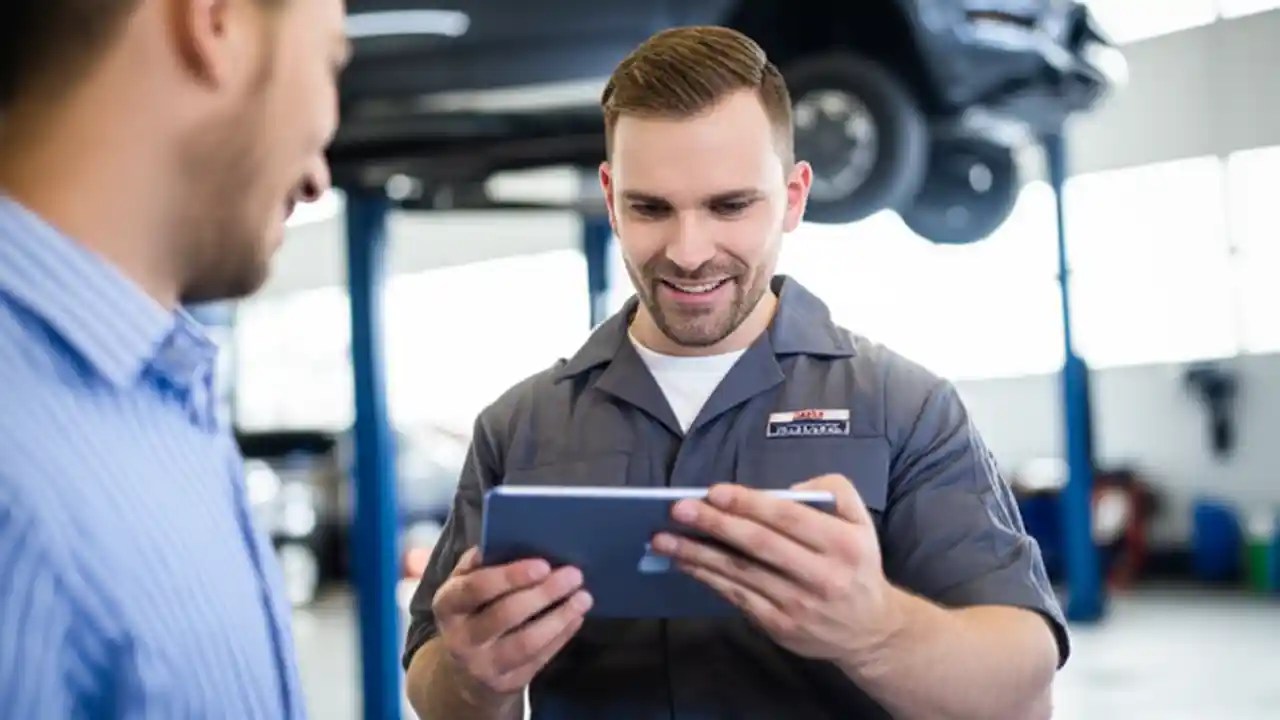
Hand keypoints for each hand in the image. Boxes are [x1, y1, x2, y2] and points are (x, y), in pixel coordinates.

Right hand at [431, 548, 592, 703]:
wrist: (463, 675)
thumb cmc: (471, 614)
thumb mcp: (463, 588)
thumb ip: (478, 565)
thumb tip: (501, 536)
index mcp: (447, 605)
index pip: (475, 588)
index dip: (510, 576)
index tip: (543, 565)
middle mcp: (460, 639)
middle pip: (505, 614)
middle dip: (543, 593)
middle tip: (574, 575)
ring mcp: (483, 666)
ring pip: (526, 642)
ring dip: (559, 618)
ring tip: (583, 597)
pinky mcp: (506, 684)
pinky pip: (539, 659)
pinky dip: (561, 636)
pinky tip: (576, 617)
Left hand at [651, 475, 899, 667]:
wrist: (871, 631)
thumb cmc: (856, 565)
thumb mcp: (861, 520)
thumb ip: (833, 491)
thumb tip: (786, 490)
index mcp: (842, 544)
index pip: (788, 518)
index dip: (748, 503)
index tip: (713, 491)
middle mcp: (821, 576)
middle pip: (758, 545)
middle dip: (714, 525)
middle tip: (678, 510)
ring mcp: (798, 605)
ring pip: (740, 573)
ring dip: (697, 555)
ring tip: (664, 539)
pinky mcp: (780, 626)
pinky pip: (737, 597)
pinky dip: (707, 579)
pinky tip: (685, 564)